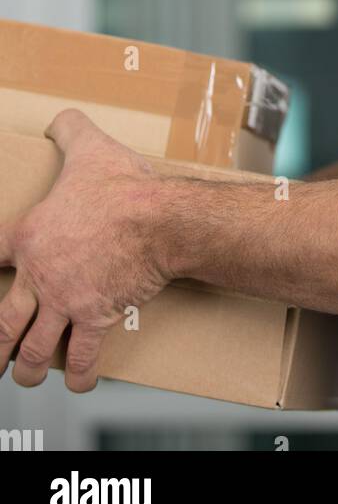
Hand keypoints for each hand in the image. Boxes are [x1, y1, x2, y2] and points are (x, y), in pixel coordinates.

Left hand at [0, 108, 170, 392]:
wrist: (155, 218)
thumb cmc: (122, 185)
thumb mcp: (89, 148)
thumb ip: (70, 131)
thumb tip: (60, 120)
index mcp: (31, 235)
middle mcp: (40, 275)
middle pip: (2, 321)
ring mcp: (65, 301)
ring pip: (32, 348)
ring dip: (25, 367)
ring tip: (23, 374)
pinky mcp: (94, 318)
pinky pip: (80, 357)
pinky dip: (78, 375)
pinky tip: (77, 383)